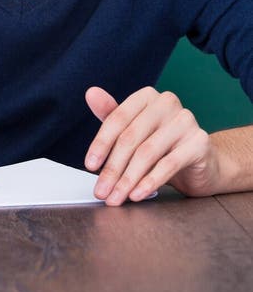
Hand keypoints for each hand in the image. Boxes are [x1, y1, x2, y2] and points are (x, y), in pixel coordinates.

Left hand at [84, 86, 218, 204]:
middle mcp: (167, 103)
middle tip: (102, 190)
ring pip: (147, 153)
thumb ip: (112, 115)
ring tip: (116, 197)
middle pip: (130, 138)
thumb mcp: (134, 130)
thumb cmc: (163, 146)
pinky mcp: (199, 142)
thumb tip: (91, 93)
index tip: (90, 165)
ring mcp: (185, 121)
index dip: (101, 144)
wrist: (202, 164)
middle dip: (112, 168)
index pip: (117, 119)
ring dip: (127, 179)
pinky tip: (137, 194)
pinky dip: (149, 182)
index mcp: (147, 96)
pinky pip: (168, 164)